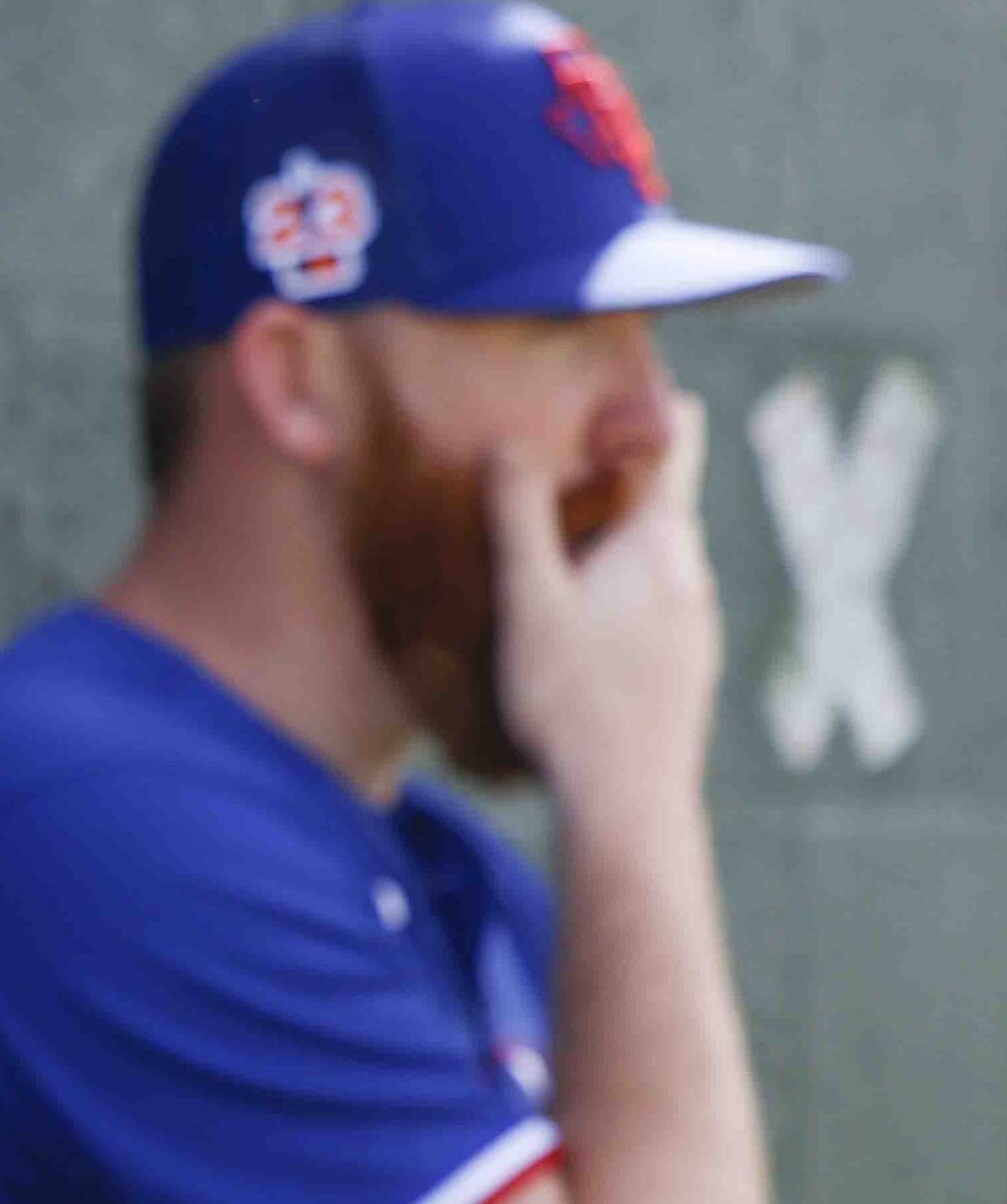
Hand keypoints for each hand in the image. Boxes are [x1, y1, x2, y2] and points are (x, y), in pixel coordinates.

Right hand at [489, 390, 719, 830]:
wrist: (630, 802)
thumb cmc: (574, 698)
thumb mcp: (529, 601)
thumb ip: (519, 519)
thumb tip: (509, 445)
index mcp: (659, 537)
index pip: (677, 435)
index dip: (640, 407)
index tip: (591, 402)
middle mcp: (690, 569)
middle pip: (658, 499)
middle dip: (605, 487)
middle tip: (536, 491)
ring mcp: (695, 621)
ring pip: (652, 559)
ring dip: (604, 553)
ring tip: (543, 575)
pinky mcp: (687, 667)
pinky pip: (652, 608)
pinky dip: (614, 602)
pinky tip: (571, 642)